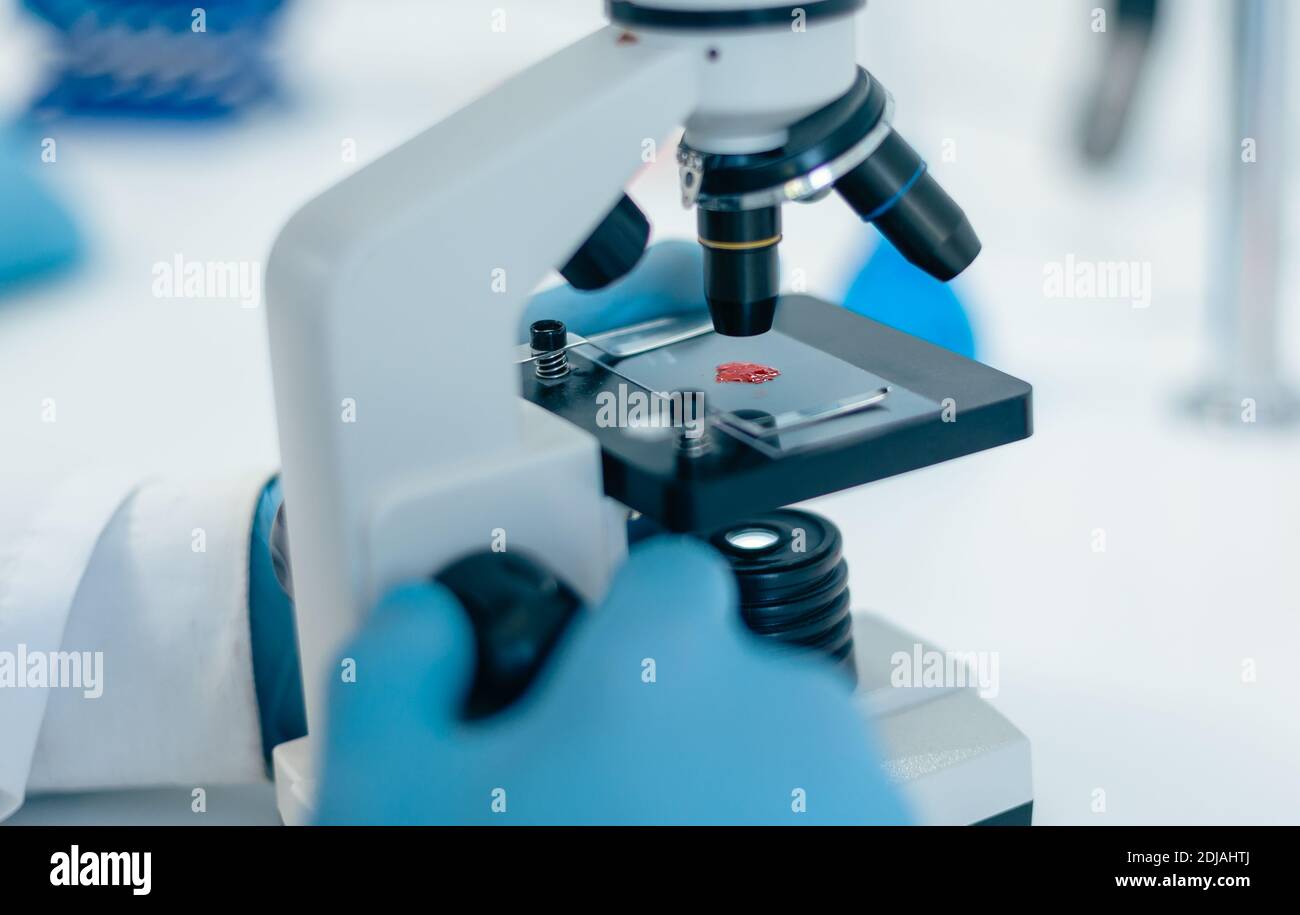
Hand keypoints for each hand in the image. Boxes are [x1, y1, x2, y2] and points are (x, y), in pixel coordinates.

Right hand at [315, 537, 907, 824]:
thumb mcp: (399, 798)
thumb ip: (395, 670)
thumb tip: (417, 623)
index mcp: (670, 655)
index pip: (653, 571)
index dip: (602, 622)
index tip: (572, 677)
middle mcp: (783, 706)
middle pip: (707, 670)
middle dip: (648, 722)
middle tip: (578, 805)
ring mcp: (848, 787)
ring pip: (757, 755)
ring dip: (706, 792)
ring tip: (637, 856)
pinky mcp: (884, 841)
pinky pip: (809, 815)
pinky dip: (764, 837)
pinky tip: (695, 878)